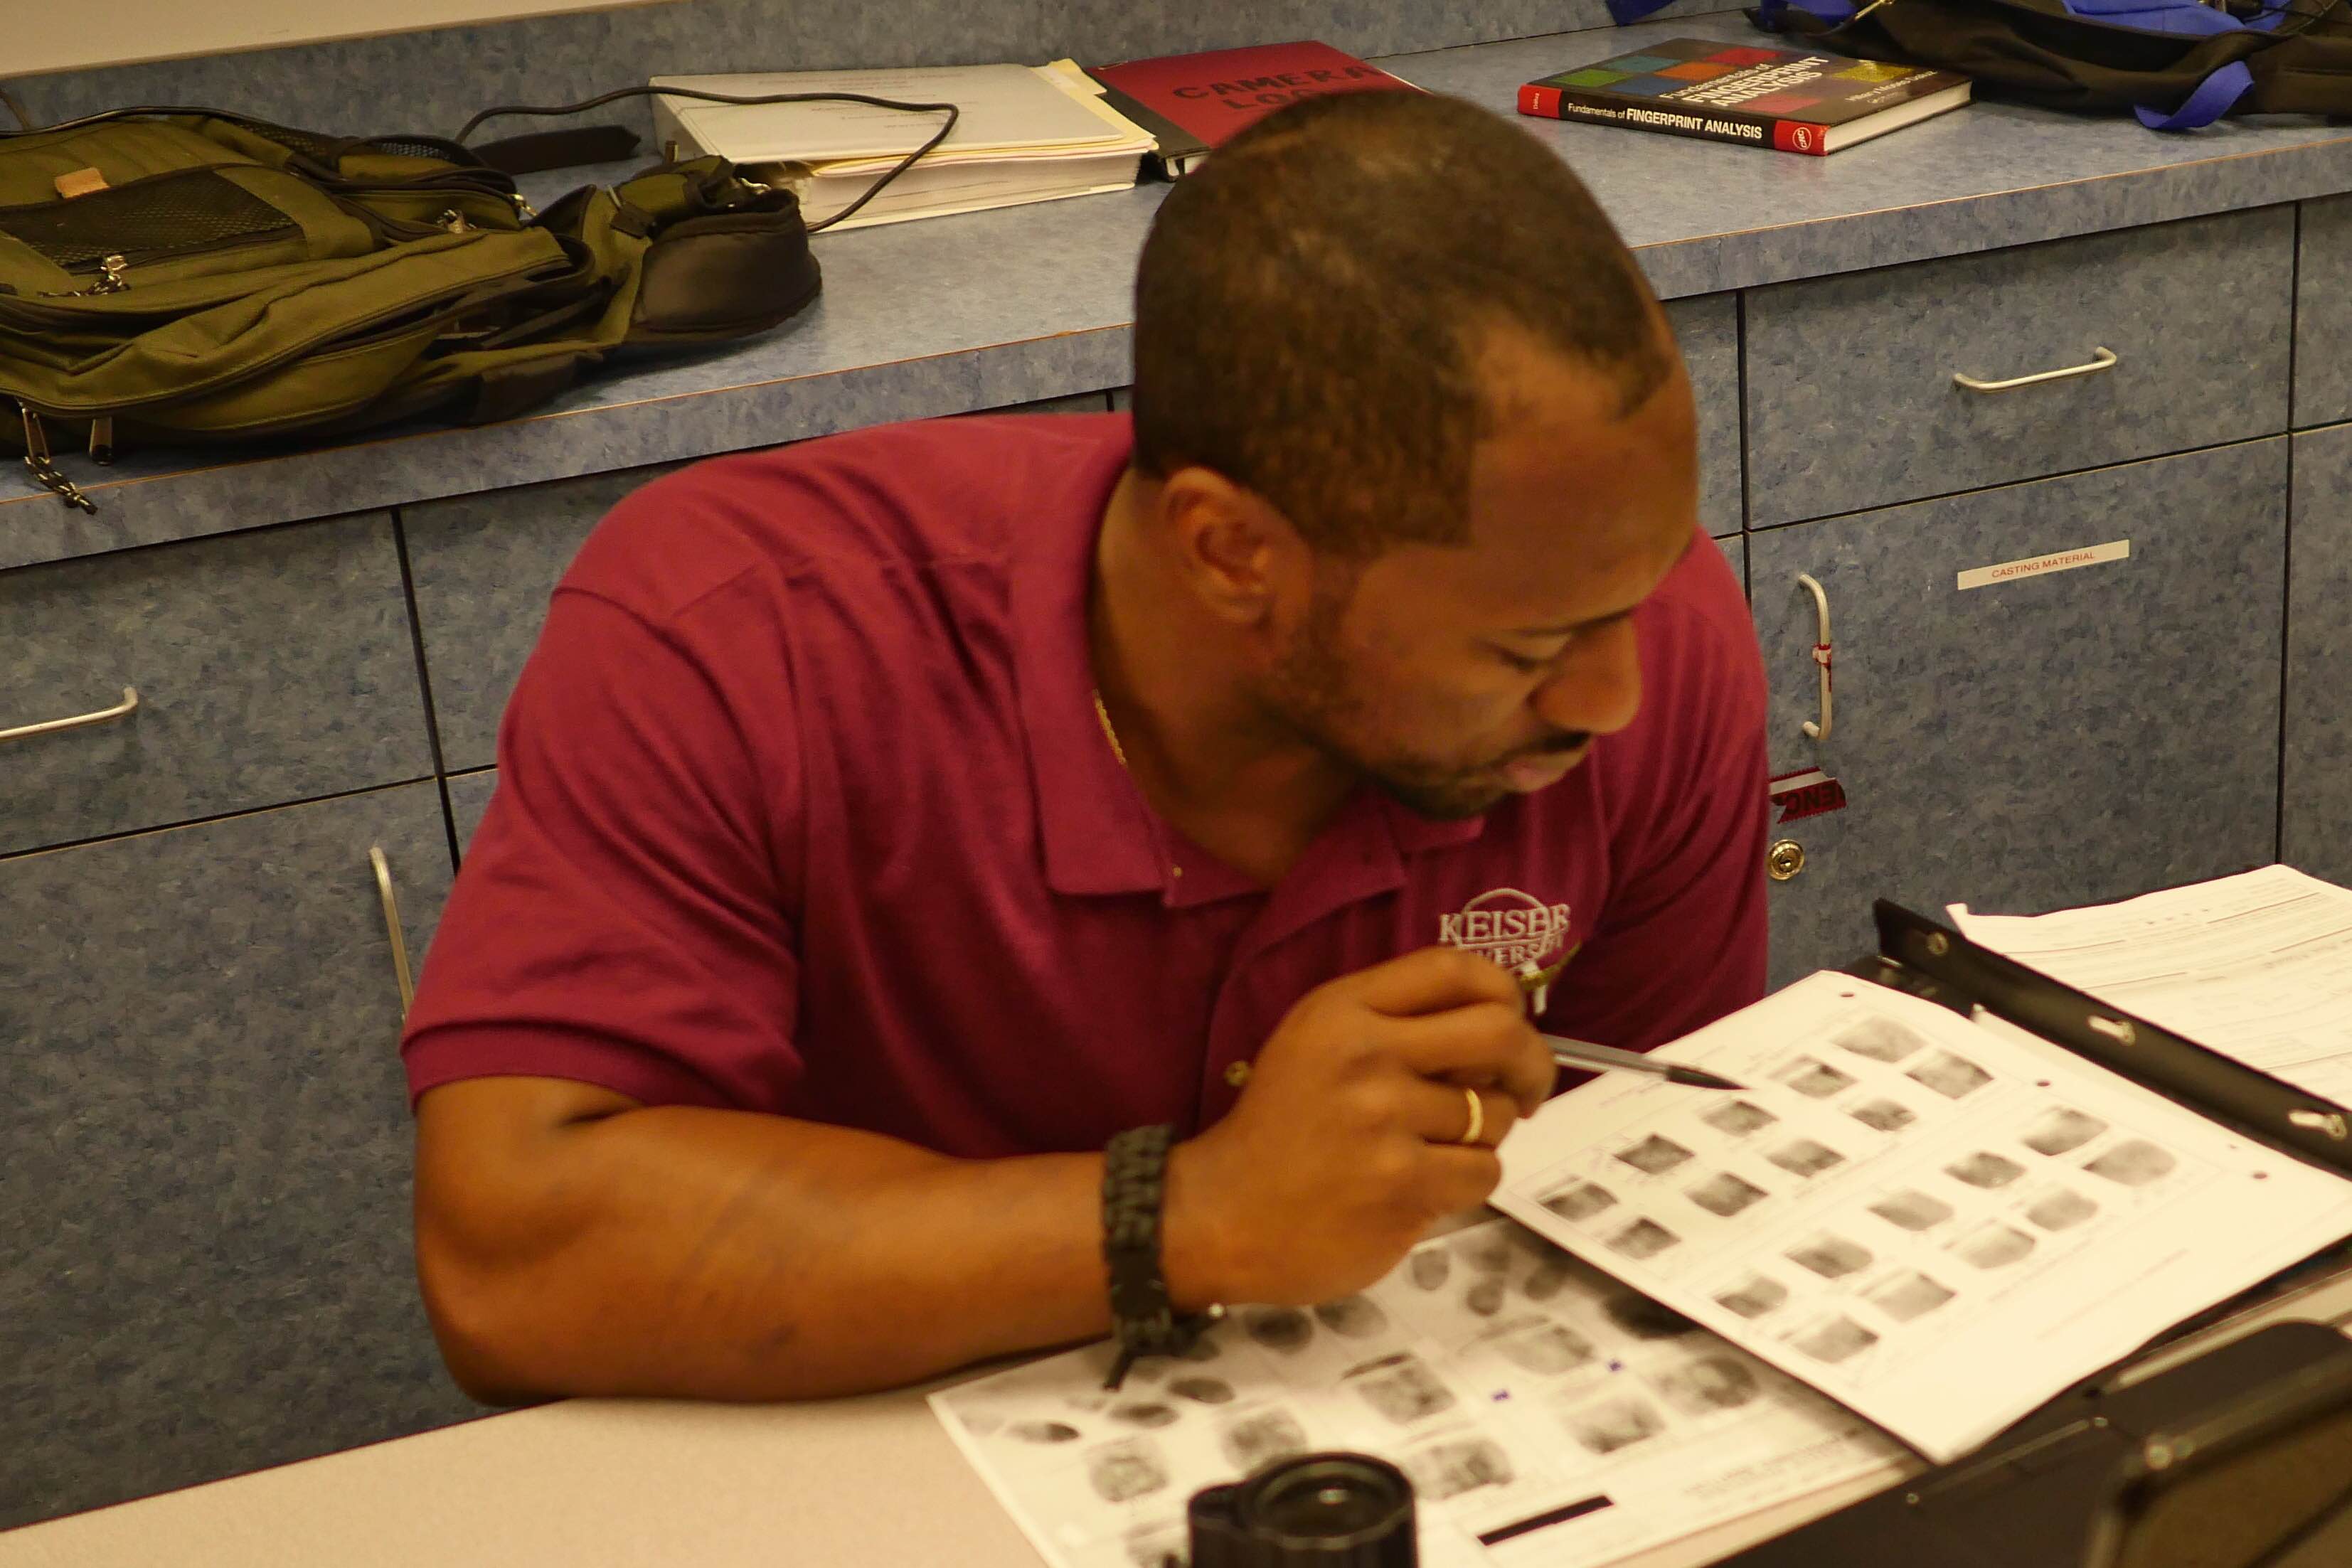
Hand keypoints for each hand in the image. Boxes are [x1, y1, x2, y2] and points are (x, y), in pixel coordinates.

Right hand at [1162, 946, 1554, 1307]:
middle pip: (1500, 1032)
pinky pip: (1484, 1171)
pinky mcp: (1403, 1184)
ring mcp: (1386, 1121)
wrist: (1220, 1215)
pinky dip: (1467, 1181)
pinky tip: (1424, 1186)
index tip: (1509, 1024)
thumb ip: (1391, 1023)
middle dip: (1532, 1062)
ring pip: (1497, 1114)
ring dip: (1483, 1135)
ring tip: (1436, 1150)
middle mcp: (1366, 1054)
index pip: (1452, 967)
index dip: (1503, 991)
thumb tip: (1500, 1025)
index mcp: (1342, 1010)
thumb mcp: (1315, 1046)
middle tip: (1526, 1090)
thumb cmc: (1279, 1129)